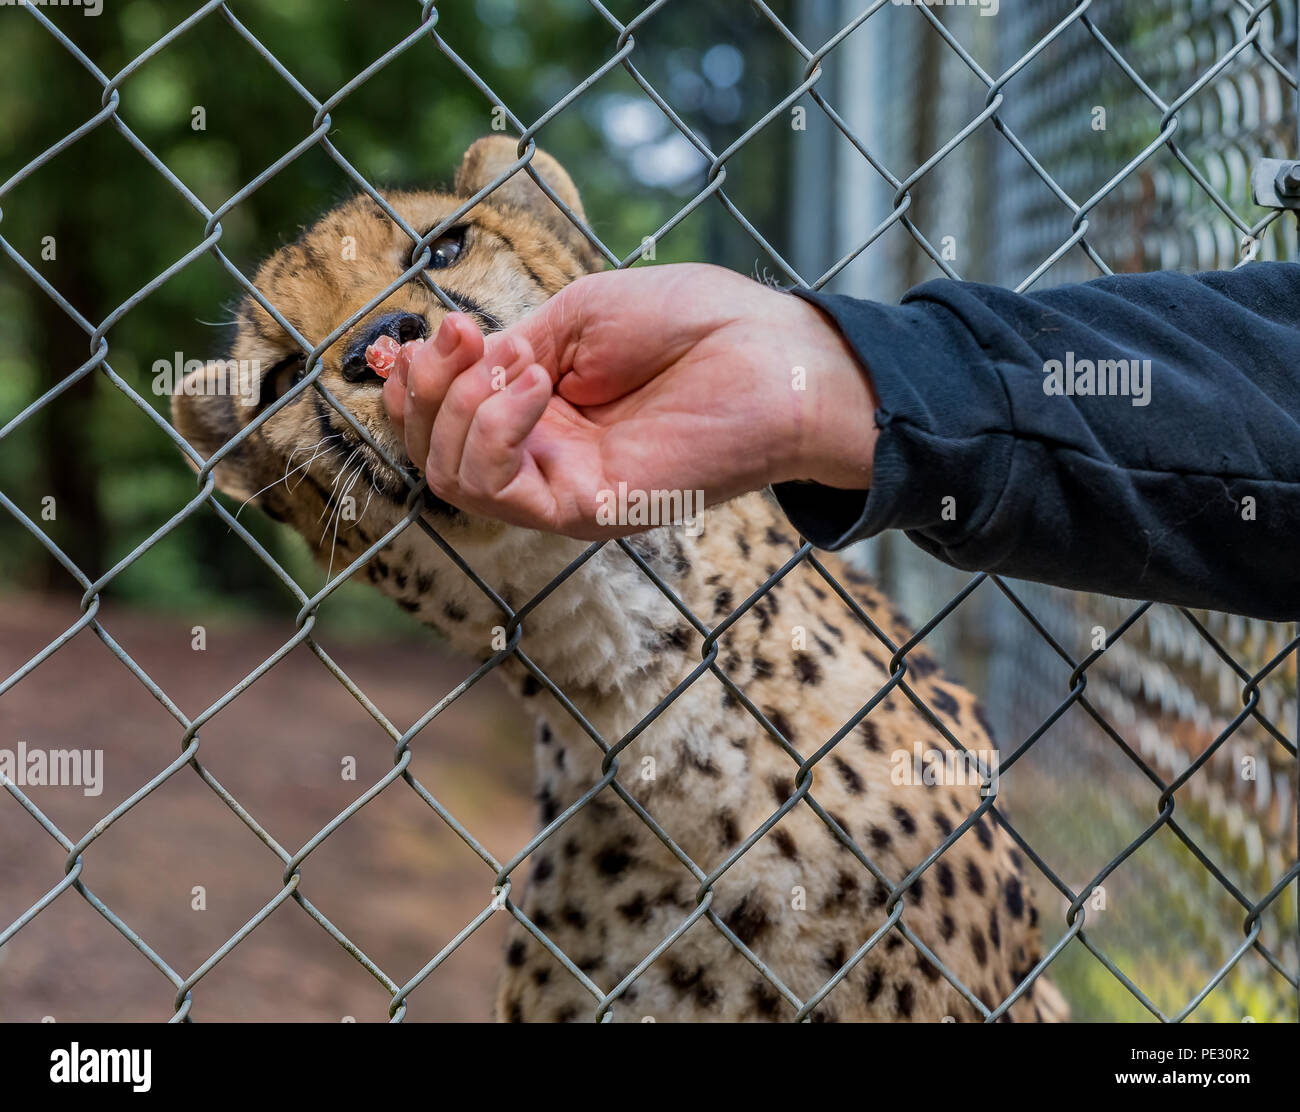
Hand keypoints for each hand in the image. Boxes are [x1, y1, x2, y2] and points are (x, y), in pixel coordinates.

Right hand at [382, 263, 877, 538]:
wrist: (769, 354)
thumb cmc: (689, 325)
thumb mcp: (576, 318)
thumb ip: (506, 352)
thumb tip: (450, 367)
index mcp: (536, 407)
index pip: (440, 416)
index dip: (413, 380)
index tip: (428, 331)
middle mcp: (540, 454)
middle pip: (430, 450)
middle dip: (428, 387)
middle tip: (467, 334)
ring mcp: (560, 487)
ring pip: (450, 477)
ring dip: (460, 409)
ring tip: (523, 365)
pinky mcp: (585, 510)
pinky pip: (499, 488)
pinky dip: (494, 429)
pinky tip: (539, 385)